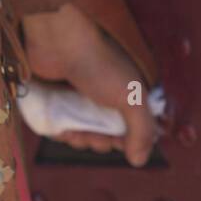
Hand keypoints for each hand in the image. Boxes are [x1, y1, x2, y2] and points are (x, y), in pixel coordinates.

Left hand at [21, 3, 155, 166]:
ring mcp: (82, 95)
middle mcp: (107, 94)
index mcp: (129, 92)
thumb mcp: (131, 97)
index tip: (118, 142)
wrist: (59, 39)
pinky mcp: (59, 96)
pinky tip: (61, 131)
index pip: (133, 127)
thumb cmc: (100, 64)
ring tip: (74, 134)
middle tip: (92, 137)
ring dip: (80, 140)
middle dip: (100, 142)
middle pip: (107, 133)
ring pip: (84, 130)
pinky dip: (62, 132)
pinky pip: (62, 123)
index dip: (126, 141)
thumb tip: (139, 161)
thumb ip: (142, 130)